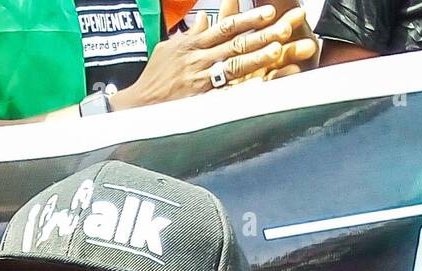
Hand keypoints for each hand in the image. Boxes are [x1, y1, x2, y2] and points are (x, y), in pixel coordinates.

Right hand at [113, 2, 317, 108]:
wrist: (137, 106)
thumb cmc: (153, 78)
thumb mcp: (167, 48)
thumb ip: (191, 34)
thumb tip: (206, 20)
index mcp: (192, 45)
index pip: (224, 27)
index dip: (248, 19)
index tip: (268, 13)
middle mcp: (197, 60)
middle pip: (234, 44)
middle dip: (260, 35)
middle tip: (284, 27)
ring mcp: (199, 81)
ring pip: (232, 66)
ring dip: (256, 58)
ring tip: (277, 50)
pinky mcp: (199, 102)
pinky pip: (225, 95)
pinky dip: (243, 91)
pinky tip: (260, 87)